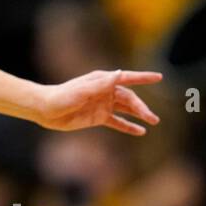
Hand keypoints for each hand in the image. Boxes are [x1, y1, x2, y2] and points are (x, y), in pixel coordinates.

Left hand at [36, 70, 161, 134]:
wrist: (46, 110)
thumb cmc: (62, 96)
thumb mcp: (82, 90)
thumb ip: (102, 84)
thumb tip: (120, 74)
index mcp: (103, 80)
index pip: (128, 78)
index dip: (143, 78)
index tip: (159, 77)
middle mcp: (105, 91)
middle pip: (129, 98)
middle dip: (142, 107)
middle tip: (153, 118)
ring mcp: (103, 104)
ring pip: (126, 109)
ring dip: (139, 115)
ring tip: (153, 122)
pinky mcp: (98, 117)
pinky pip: (117, 122)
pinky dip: (128, 126)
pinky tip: (140, 132)